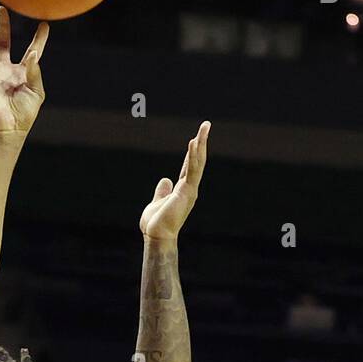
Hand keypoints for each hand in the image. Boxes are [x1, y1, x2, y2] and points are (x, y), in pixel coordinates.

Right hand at [0, 7, 48, 134]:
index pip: (32, 50)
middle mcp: (7, 69)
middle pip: (5, 41)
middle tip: (4, 8)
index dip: (39, 38)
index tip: (44, 24)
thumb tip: (32, 52)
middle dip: (5, 25)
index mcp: (23, 73)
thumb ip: (35, 71)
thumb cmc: (24, 113)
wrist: (8, 128)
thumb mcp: (36, 91)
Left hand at [140, 121, 209, 242]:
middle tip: (206, 125)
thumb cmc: (156, 224)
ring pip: (197, 163)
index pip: (190, 166)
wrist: (156, 236)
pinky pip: (192, 170)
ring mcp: (189, 190)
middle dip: (202, 142)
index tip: (196, 138)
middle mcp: (189, 188)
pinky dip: (194, 156)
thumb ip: (162, 191)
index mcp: (182, 190)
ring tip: (204, 127)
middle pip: (197, 161)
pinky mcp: (186, 192)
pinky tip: (194, 142)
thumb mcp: (157, 202)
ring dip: (201, 144)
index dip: (193, 152)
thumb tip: (165, 180)